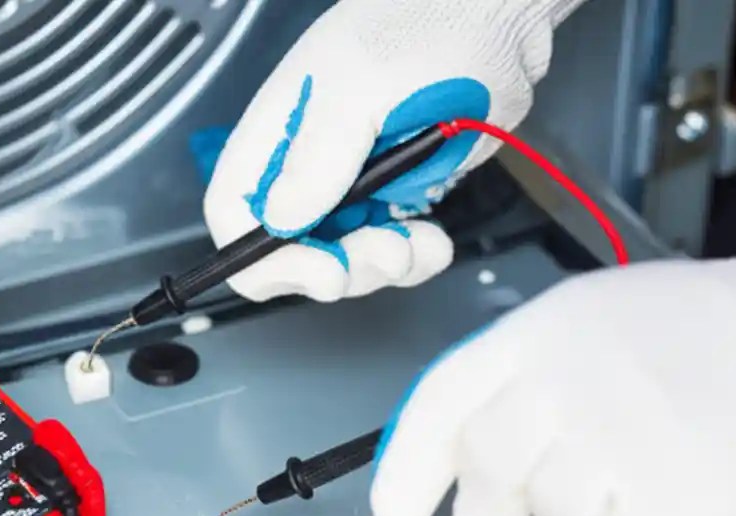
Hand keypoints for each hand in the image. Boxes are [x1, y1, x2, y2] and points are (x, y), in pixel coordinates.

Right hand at [198, 0, 583, 303]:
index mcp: (278, 133)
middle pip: (290, 250)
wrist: (501, 14)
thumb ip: (318, 157)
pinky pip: (392, 249)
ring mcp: (355, 182)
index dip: (259, 256)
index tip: (318, 269)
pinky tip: (435, 240)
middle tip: (385, 253)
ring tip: (420, 243)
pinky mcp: (399, 192)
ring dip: (382, 267)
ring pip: (345, 259)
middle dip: (338, 266)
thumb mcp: (362, 89)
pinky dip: (414, 258)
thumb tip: (278, 221)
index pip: (234, 214)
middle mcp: (308, 164)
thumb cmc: (427, 26)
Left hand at [370, 227, 735, 515]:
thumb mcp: (585, 321)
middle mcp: (563, 387)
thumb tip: (465, 453)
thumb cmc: (696, 332)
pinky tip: (675, 507)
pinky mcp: (673, 504)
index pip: (445, 401)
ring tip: (632, 490)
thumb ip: (520, 377)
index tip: (395, 512)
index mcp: (537, 337)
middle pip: (492, 473)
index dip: (413, 464)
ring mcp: (615, 447)